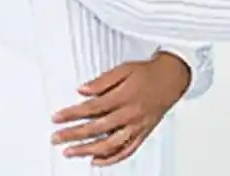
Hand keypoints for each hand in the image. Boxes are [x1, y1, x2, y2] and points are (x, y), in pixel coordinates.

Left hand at [51, 53, 190, 165]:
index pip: (92, 108)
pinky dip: (110, 159)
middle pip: (97, 128)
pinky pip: (126, 150)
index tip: (57, 118)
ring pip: (110, 144)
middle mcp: (131, 113)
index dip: (72, 114)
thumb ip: (102, 81)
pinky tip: (96, 161)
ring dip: (88, 150)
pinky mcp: (143, 133)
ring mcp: (137, 126)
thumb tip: (82, 90)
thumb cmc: (148, 72)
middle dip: (73, 134)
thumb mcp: (124, 69)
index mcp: (124, 96)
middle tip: (56, 138)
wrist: (173, 78)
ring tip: (70, 152)